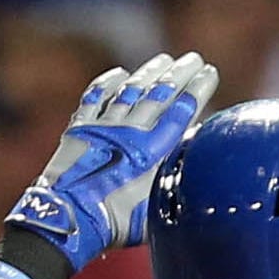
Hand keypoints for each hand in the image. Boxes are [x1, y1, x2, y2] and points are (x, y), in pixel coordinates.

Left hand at [9, 51, 219, 271]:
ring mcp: (102, 126)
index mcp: (152, 150)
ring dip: (148, 73)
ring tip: (163, 60)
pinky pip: (95, 97)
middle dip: (178, 74)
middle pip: (157, 94)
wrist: (70, 218)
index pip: (180, 111)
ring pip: (129, 90)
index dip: (196, 89)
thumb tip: (194, 158)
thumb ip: (176, 177)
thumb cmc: (117, 220)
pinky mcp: (79, 129)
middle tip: (193, 58)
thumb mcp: (158, 205)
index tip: (209, 73)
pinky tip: (119, 73)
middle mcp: (129, 131)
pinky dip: (108, 83)